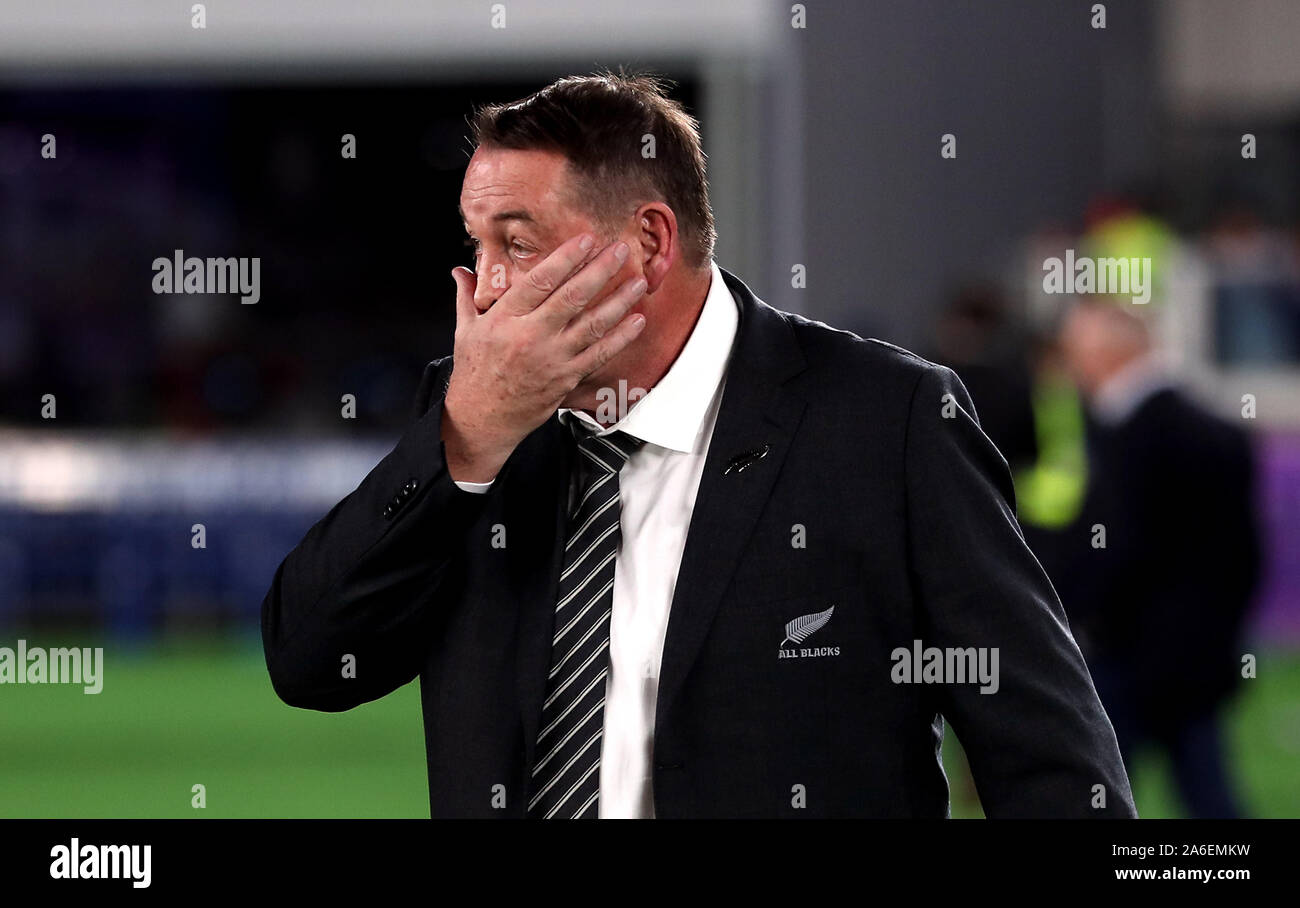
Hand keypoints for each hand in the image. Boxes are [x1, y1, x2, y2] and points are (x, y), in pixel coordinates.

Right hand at [440, 233, 648, 481]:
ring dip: (619, 302)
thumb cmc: (475, 373)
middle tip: (621, 250)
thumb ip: (467, 297)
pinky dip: (621, 338)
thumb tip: (460, 270)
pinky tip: (637, 321)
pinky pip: (600, 355)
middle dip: (600, 270)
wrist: (483, 419)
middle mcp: (530, 336)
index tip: (586, 240)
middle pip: (572, 297)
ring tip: (638, 282)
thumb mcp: (465, 331)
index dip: (566, 258)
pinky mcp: (567, 378)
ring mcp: (552, 359)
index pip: (539, 281)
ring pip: (592, 325)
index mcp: (504, 319)